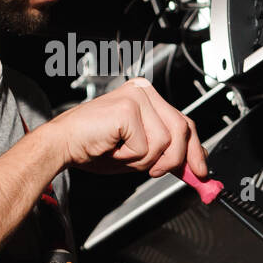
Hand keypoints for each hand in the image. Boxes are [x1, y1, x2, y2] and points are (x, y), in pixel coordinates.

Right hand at [47, 77, 208, 179]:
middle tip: (155, 171)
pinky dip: (130, 157)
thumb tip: (194, 168)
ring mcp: (137, 97)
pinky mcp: (128, 108)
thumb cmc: (93, 147)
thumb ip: (166, 154)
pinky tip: (113, 147)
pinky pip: (147, 146)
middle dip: (175, 159)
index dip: (194, 149)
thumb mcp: (139, 153)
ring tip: (121, 152)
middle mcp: (144, 91)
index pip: (183, 121)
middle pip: (181, 129)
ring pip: (165, 142)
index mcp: (147, 97)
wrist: (62, 144)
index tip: (200, 170)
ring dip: (144, 159)